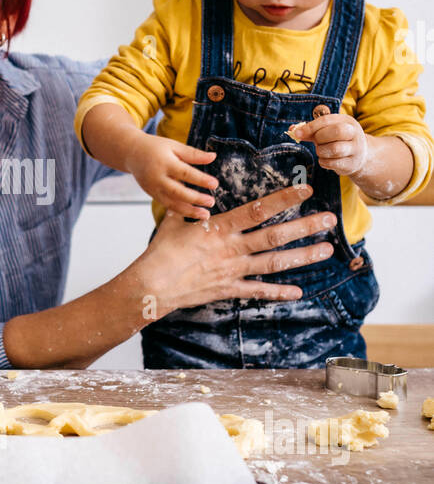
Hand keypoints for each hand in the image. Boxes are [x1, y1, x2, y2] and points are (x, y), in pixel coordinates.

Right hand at [131, 135, 218, 219]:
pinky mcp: (152, 194)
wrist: (132, 153)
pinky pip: (167, 205)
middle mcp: (157, 177)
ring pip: (172, 203)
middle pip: (178, 192)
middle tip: (211, 202)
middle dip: (196, 199)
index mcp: (164, 162)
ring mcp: (153, 188)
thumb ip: (193, 153)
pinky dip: (180, 210)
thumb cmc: (155, 147)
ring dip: (189, 211)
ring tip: (205, 214)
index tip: (215, 184)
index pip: (185, 173)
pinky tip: (193, 212)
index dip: (201, 180)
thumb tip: (213, 157)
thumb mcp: (174, 146)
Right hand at [141, 183, 336, 316]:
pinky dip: (278, 293)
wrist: (152, 285)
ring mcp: (233, 270)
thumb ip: (188, 207)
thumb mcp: (173, 222)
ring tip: (326, 250)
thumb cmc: (160, 252)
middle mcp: (232, 248)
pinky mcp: (229, 289)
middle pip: (275, 235)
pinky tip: (298, 292)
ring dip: (302, 256)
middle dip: (305, 226)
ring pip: (274, 262)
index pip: (258, 209)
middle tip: (330, 219)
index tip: (306, 190)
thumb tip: (194, 194)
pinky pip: (258, 291)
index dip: (284, 199)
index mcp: (220, 228)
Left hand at [291, 113, 367, 176]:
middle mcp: (354, 133)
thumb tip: (292, 130)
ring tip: (321, 150)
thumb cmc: (338, 140)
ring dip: (321, 151)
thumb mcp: (327, 131)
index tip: (297, 134)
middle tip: (317, 142)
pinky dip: (324, 162)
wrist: (360, 156)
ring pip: (334, 149)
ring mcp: (355, 149)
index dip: (310, 127)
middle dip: (320, 138)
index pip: (326, 120)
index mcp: (346, 120)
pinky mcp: (352, 164)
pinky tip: (325, 159)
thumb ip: (310, 130)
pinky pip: (333, 163)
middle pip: (335, 132)